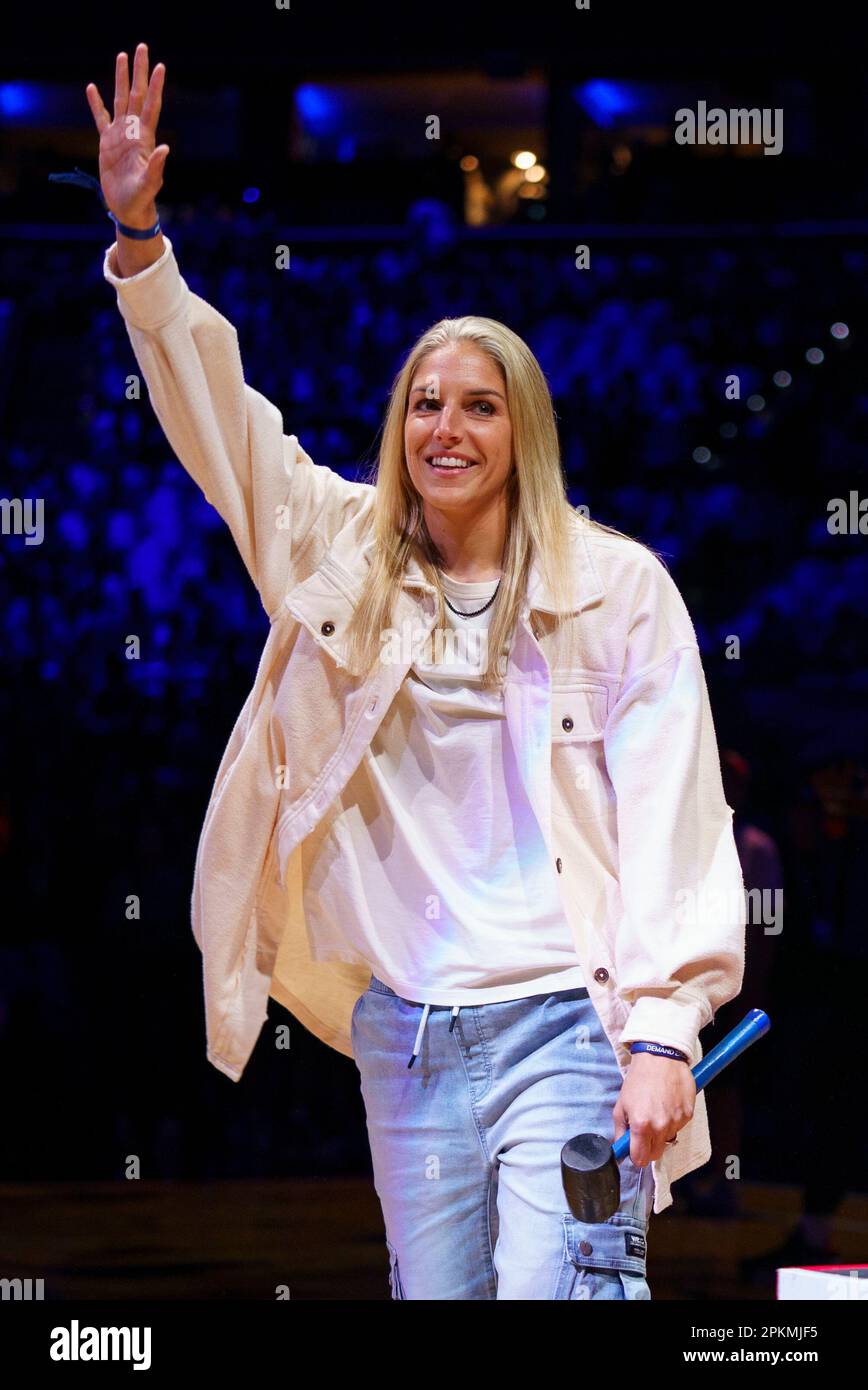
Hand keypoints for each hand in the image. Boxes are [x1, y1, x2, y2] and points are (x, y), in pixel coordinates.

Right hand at [85, 42, 167, 227]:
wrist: (129, 209)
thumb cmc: (142, 199)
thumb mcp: (150, 184)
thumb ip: (156, 167)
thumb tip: (164, 148)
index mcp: (144, 138)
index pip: (151, 106)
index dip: (155, 87)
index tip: (160, 67)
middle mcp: (133, 131)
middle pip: (137, 95)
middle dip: (139, 72)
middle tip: (142, 48)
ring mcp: (120, 135)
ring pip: (120, 100)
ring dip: (121, 79)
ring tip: (121, 57)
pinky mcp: (107, 143)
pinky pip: (100, 118)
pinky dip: (96, 103)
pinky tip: (92, 88)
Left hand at [613, 1052, 695, 1167]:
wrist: (660, 1058)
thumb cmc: (639, 1079)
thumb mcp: (621, 1104)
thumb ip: (620, 1130)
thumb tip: (621, 1147)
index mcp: (641, 1125)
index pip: (640, 1159)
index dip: (636, 1156)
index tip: (635, 1149)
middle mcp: (660, 1127)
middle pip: (656, 1154)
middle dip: (649, 1147)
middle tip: (645, 1131)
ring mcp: (676, 1121)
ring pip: (668, 1140)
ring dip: (661, 1132)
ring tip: (657, 1111)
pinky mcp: (688, 1115)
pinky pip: (679, 1127)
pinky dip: (673, 1121)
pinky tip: (667, 1105)